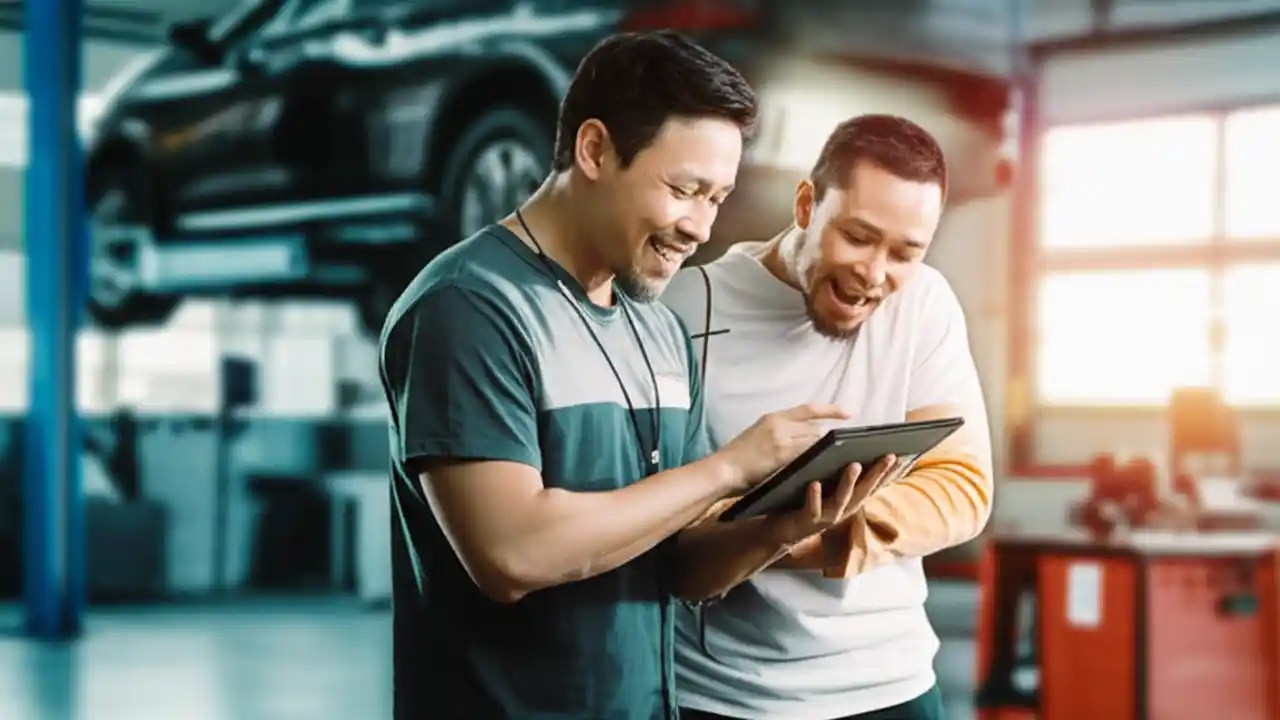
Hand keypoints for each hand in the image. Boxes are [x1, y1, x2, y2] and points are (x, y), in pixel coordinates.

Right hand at [714, 403, 850, 493]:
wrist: (722, 470)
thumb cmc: (737, 458)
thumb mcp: (757, 435)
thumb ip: (778, 433)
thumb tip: (801, 437)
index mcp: (773, 418)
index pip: (808, 409)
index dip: (831, 410)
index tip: (848, 412)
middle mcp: (779, 424)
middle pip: (815, 429)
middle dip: (827, 439)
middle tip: (840, 449)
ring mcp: (781, 440)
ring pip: (813, 442)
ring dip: (823, 452)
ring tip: (832, 462)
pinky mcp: (781, 456)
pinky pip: (807, 456)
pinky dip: (816, 462)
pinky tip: (822, 470)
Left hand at [769, 454, 897, 547]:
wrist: (781, 531)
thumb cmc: (806, 503)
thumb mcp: (828, 489)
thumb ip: (841, 475)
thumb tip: (855, 448)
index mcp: (850, 500)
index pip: (874, 485)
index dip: (890, 473)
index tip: (903, 456)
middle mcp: (843, 510)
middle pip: (864, 490)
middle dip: (878, 473)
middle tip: (889, 455)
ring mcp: (826, 517)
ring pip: (841, 499)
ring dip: (849, 482)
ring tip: (854, 465)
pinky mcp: (807, 522)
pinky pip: (812, 509)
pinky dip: (815, 496)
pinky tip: (815, 483)